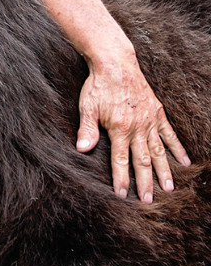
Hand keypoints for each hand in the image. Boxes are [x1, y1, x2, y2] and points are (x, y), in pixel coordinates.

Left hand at [76, 55, 189, 202]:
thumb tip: (82, 149)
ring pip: (159, 151)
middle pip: (143, 160)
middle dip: (145, 182)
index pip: (121, 160)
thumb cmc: (98, 86)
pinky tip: (184, 162)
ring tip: (169, 188)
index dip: (122, 179)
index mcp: (119, 128)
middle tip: (150, 201)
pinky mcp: (157, 112)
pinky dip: (177, 148)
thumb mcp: (87, 107)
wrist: (115, 63)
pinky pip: (169, 134)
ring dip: (164, 171)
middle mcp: (138, 127)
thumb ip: (87, 129)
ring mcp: (150, 120)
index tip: (123, 195)